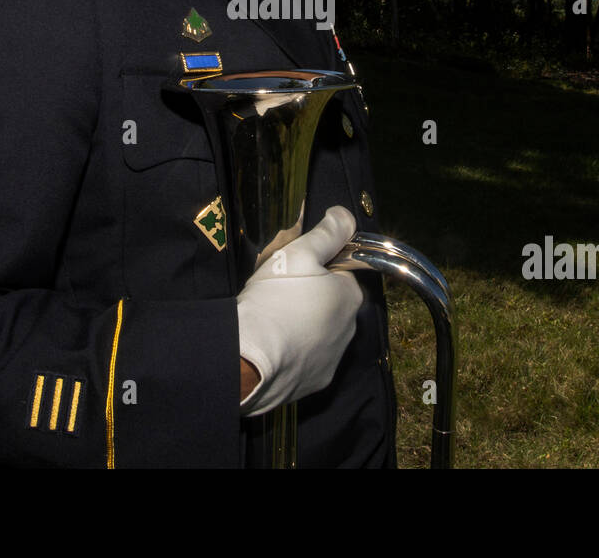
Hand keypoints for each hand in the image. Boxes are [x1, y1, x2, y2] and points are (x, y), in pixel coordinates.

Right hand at [235, 206, 362, 415]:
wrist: (249, 358)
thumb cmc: (275, 298)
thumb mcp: (299, 253)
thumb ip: (327, 233)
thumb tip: (345, 215)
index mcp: (350, 296)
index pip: (340, 274)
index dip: (317, 268)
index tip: (292, 271)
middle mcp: (350, 329)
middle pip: (332, 304)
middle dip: (312, 298)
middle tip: (279, 294)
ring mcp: (333, 359)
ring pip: (321, 333)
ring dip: (305, 325)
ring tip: (273, 320)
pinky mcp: (315, 382)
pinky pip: (309, 360)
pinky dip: (296, 352)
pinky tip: (274, 345)